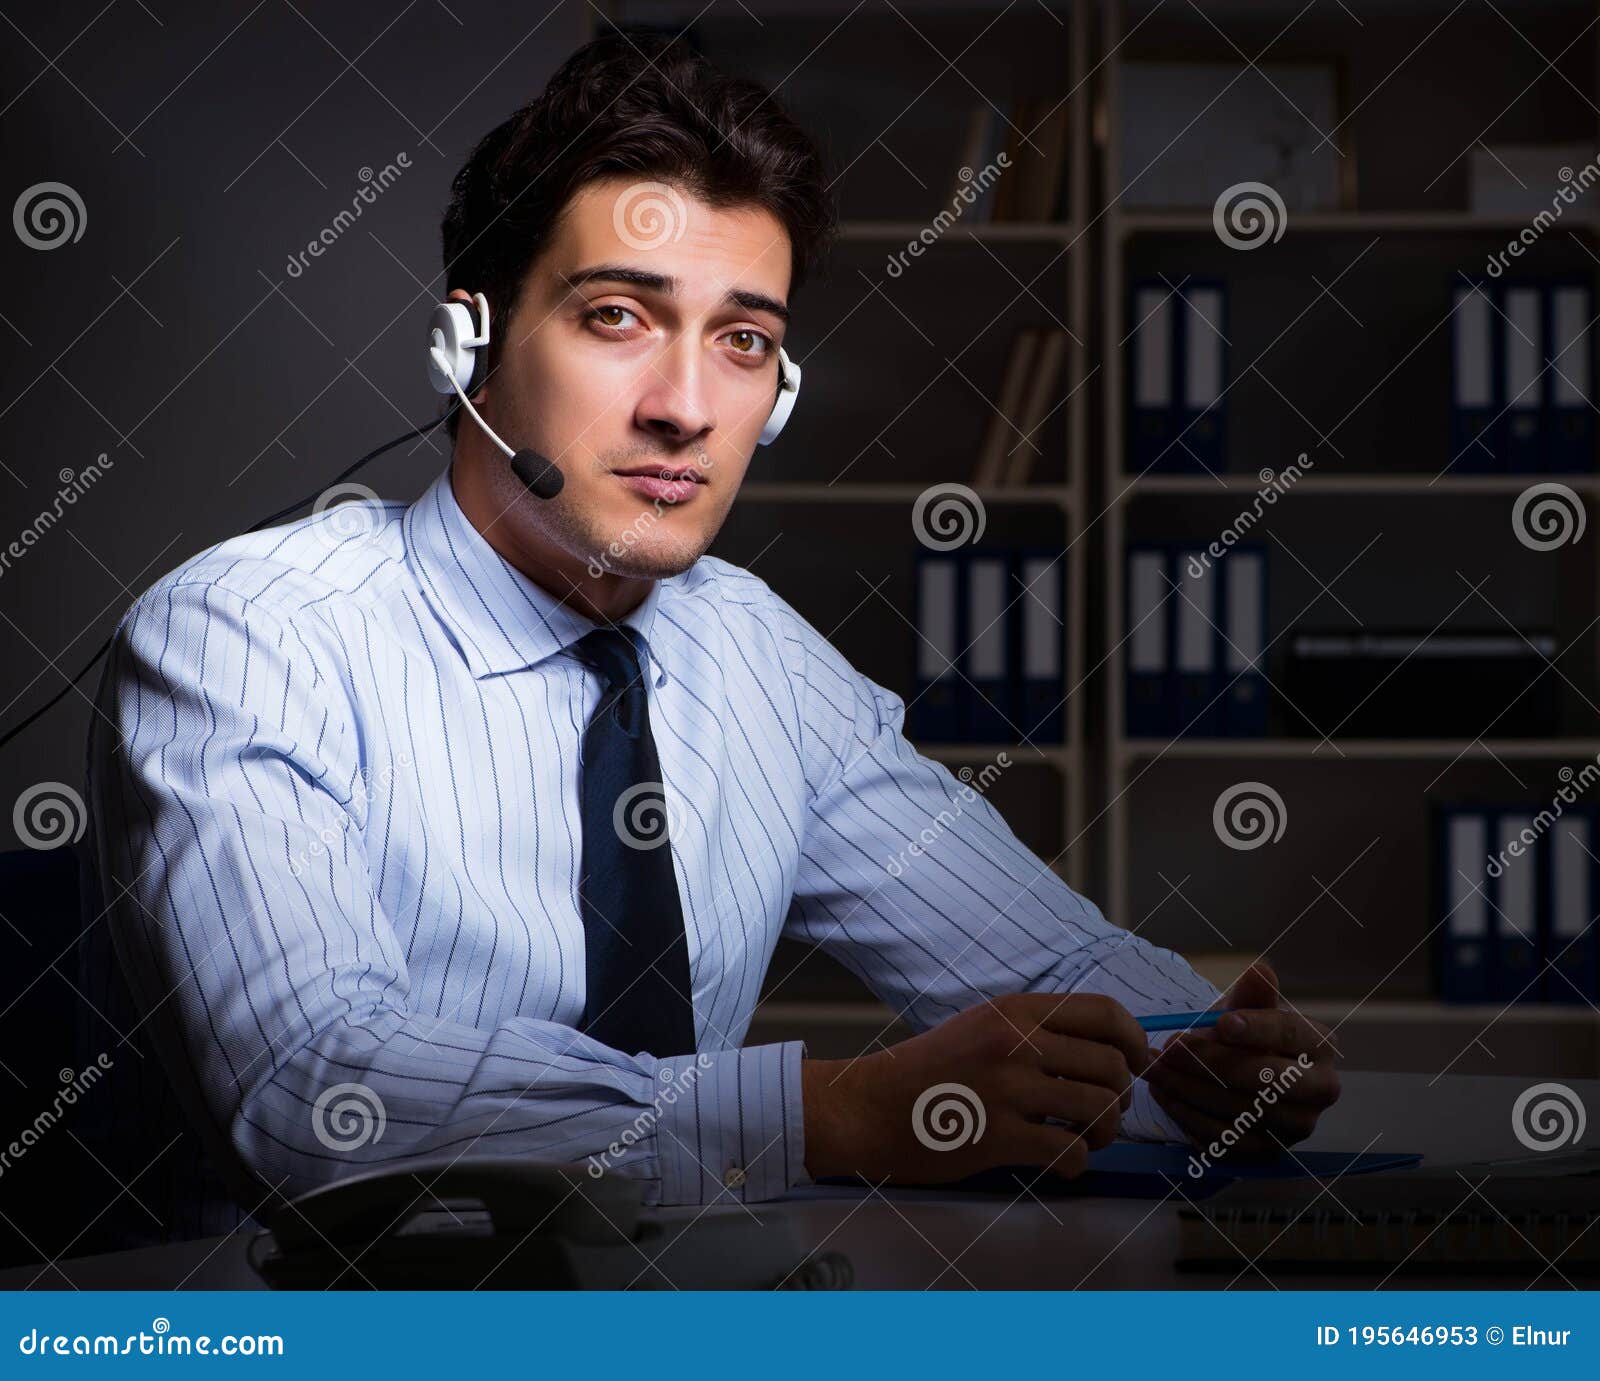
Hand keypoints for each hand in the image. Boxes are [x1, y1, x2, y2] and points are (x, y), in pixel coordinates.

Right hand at [802, 992, 1150, 1185]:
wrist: (869, 1107)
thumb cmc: (929, 1072)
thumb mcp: (982, 1027)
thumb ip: (1035, 1030)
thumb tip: (1105, 1051)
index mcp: (1015, 1011)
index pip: (1104, 1013)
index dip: (1136, 1041)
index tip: (1139, 1064)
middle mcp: (1016, 1043)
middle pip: (1111, 1066)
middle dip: (1122, 1097)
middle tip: (1105, 1113)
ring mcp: (1008, 1090)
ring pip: (1099, 1110)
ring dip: (1106, 1132)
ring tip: (1089, 1139)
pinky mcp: (999, 1137)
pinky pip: (1070, 1153)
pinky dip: (1078, 1163)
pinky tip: (1061, 1163)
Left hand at [1144, 960, 1340, 1156]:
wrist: (1238, 1073)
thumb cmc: (1244, 1034)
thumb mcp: (1247, 1008)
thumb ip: (1253, 993)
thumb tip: (1260, 970)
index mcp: (1320, 1046)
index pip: (1292, 1036)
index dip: (1258, 1029)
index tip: (1222, 1022)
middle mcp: (1320, 1090)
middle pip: (1266, 1080)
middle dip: (1211, 1061)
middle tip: (1169, 1046)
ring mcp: (1296, 1126)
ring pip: (1240, 1110)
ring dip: (1188, 1087)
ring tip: (1153, 1066)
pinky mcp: (1268, 1152)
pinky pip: (1225, 1138)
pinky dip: (1187, 1115)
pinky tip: (1162, 1092)